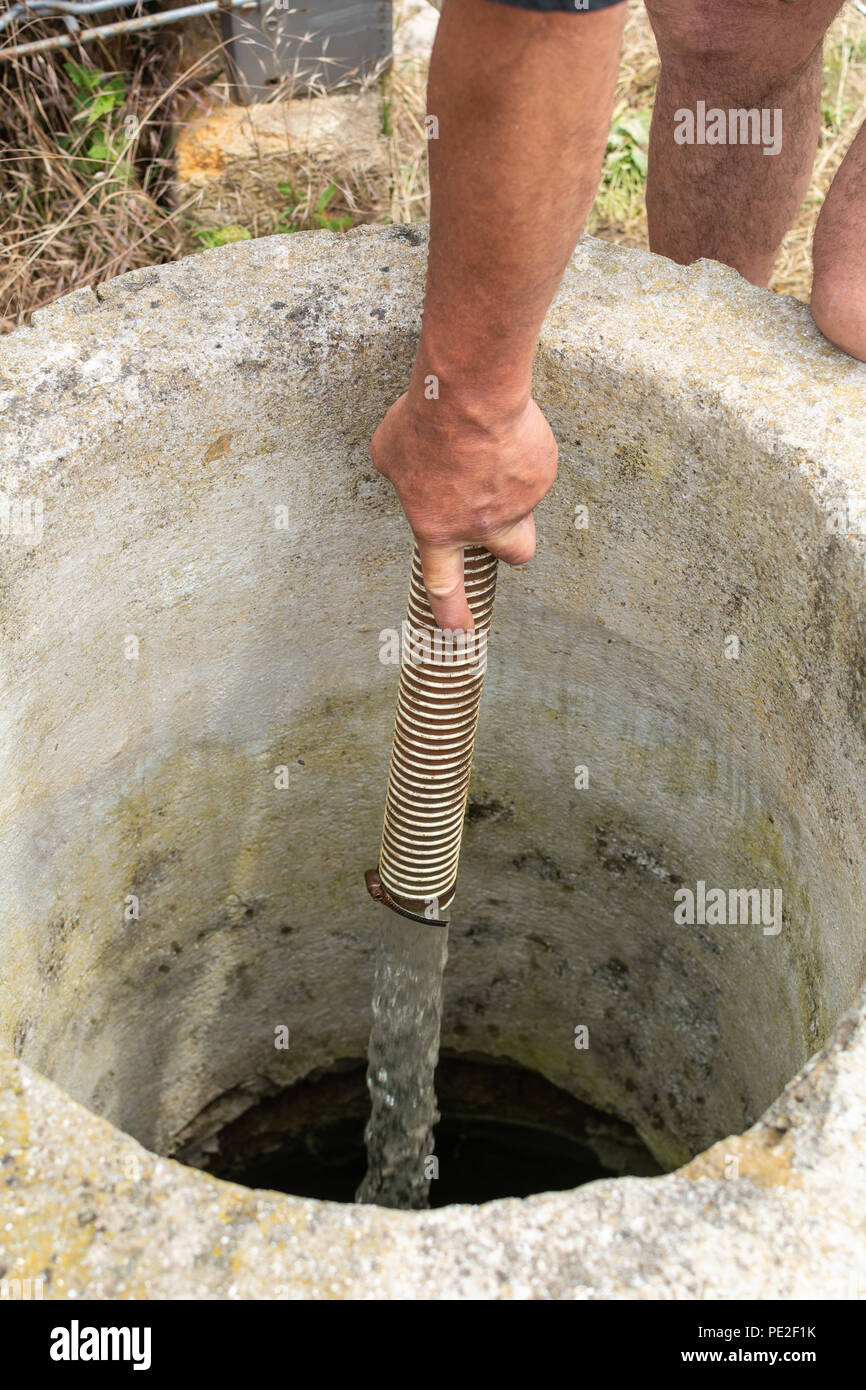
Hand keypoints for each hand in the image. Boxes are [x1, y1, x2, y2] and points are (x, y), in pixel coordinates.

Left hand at [370, 390, 557, 630]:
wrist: (468, 398)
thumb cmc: (424, 425)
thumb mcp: (389, 454)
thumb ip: (403, 477)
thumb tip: (411, 472)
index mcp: (438, 529)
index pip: (444, 584)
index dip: (452, 610)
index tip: (459, 629)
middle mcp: (483, 527)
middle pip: (516, 553)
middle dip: (514, 542)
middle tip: (504, 516)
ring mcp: (518, 504)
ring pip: (522, 493)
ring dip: (508, 471)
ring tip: (485, 436)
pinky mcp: (542, 474)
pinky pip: (533, 463)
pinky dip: (520, 446)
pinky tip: (502, 425)